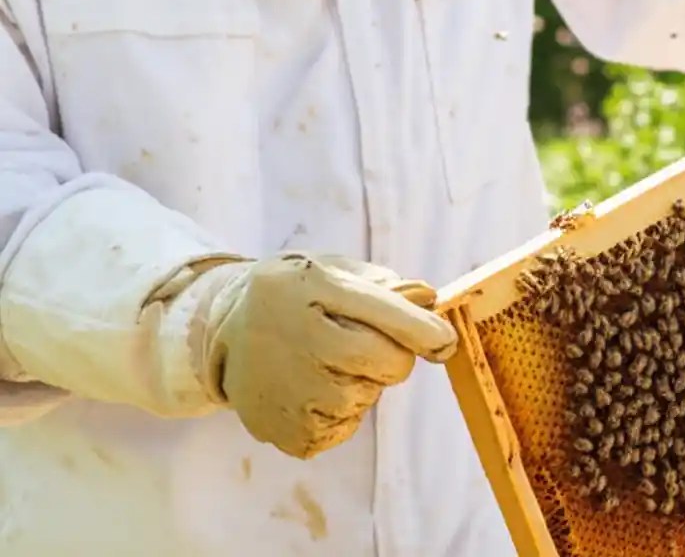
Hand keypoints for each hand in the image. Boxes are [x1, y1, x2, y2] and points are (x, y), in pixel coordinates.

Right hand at [194, 253, 456, 458]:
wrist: (223, 328)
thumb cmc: (298, 296)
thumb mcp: (333, 272)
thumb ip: (385, 287)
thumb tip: (429, 299)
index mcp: (314, 287)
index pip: (388, 314)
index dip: (426, 332)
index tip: (444, 342)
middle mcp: (300, 335)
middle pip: (390, 364)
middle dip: (392, 357)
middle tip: (361, 347)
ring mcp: (289, 387)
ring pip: (366, 399)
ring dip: (360, 386)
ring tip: (322, 365)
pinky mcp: (283, 429)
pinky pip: (340, 429)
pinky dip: (336, 415)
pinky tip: (308, 390)